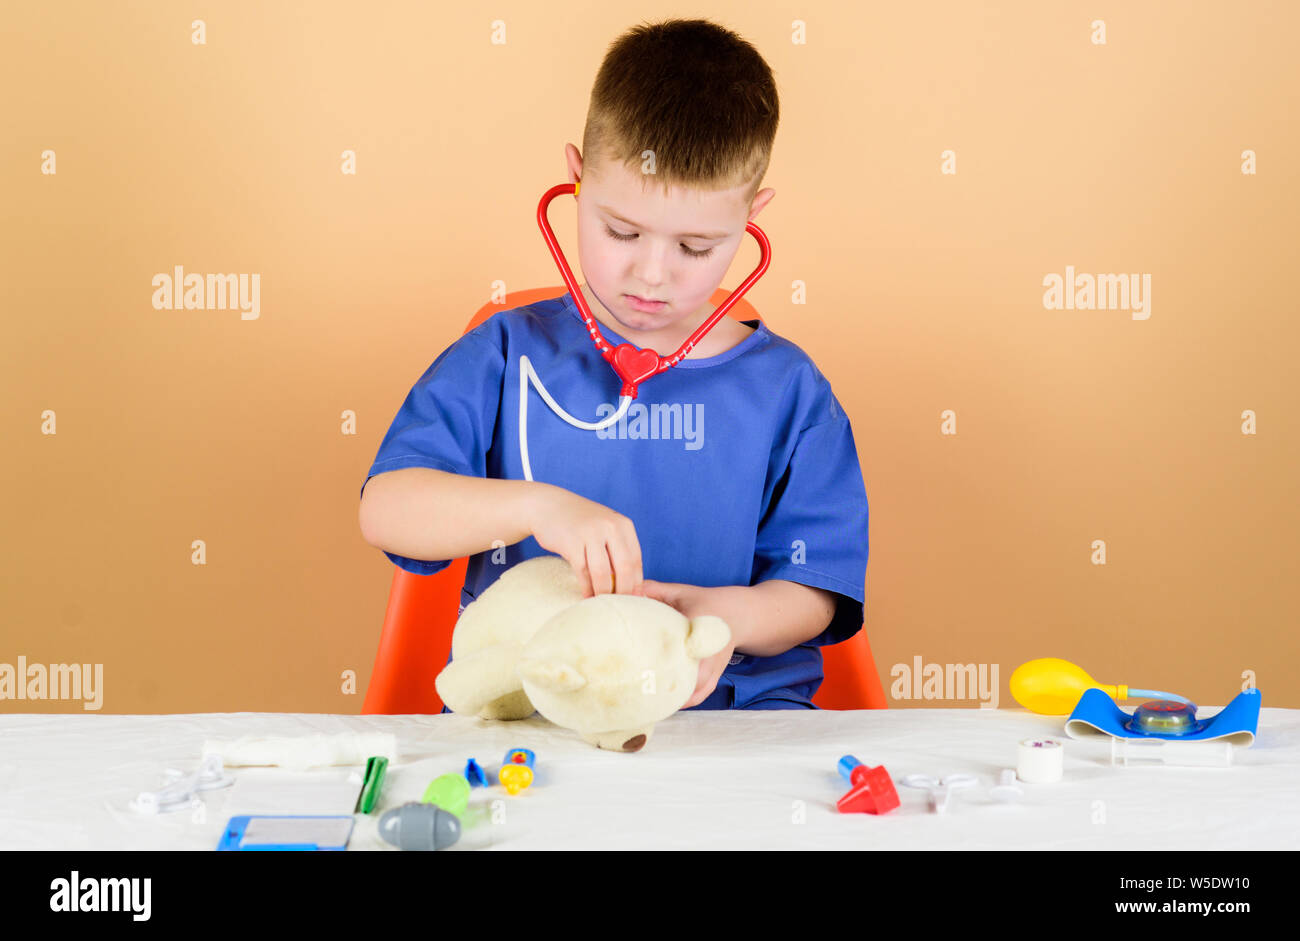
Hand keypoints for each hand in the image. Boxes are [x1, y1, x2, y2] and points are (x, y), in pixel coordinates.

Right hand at [525, 483, 642, 597]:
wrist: (548, 506)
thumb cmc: (580, 523)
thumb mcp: (605, 527)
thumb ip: (619, 550)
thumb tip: (632, 586)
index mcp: (623, 525)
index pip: (636, 560)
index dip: (636, 583)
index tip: (634, 600)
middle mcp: (610, 527)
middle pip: (624, 568)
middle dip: (623, 591)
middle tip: (619, 606)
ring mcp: (590, 533)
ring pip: (603, 573)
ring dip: (603, 592)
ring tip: (602, 604)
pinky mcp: (572, 543)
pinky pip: (583, 572)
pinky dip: (586, 587)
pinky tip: (587, 596)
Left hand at [639, 580, 737, 707]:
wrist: (737, 614)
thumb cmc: (705, 603)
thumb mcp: (680, 591)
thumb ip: (654, 590)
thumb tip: (627, 590)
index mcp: (698, 626)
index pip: (682, 643)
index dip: (664, 657)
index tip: (644, 666)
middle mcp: (708, 651)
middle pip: (689, 676)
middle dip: (665, 684)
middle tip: (639, 690)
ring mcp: (714, 666)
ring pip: (695, 690)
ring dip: (675, 698)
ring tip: (649, 704)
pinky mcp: (716, 675)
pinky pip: (702, 694)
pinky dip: (686, 702)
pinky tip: (667, 705)